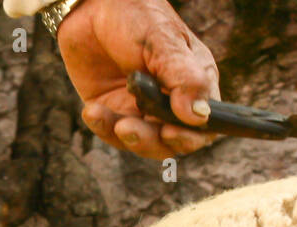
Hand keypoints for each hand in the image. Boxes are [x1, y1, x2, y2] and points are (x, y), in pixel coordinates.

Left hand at [57, 0, 220, 159]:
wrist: (93, 6)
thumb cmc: (137, 16)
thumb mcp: (163, 43)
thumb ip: (183, 78)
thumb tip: (199, 116)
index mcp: (195, 82)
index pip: (204, 124)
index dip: (191, 136)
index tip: (171, 131)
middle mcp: (171, 100)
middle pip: (172, 141)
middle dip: (152, 141)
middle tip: (131, 128)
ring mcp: (141, 108)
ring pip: (142, 142)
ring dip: (127, 137)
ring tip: (115, 123)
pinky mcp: (112, 109)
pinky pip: (110, 132)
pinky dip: (102, 126)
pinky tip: (92, 111)